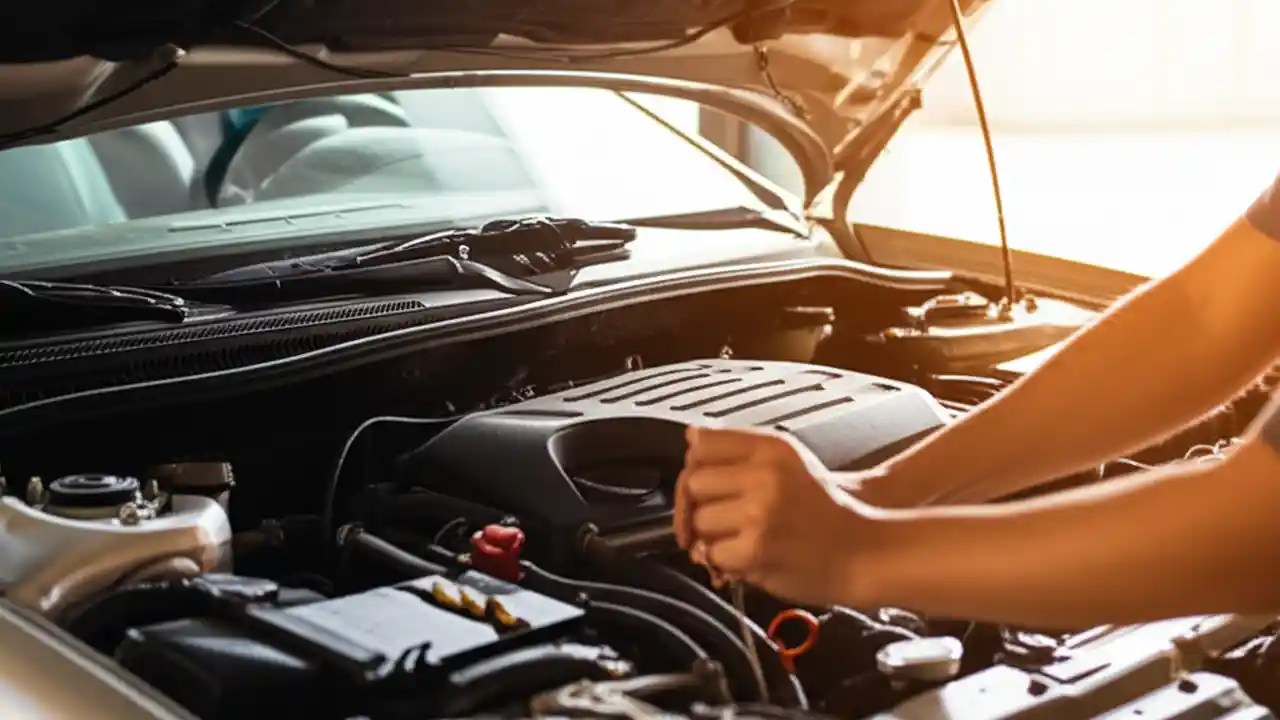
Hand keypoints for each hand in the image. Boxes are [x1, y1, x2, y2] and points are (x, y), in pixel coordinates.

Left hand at [673, 425, 877, 605]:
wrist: (864, 550)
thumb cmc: (821, 509)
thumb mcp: (788, 463)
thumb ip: (740, 449)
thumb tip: (689, 439)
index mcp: (770, 448)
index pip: (702, 443)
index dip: (695, 467)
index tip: (706, 485)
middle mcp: (764, 474)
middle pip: (693, 483)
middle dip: (702, 506)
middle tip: (726, 519)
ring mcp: (759, 513)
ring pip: (699, 522)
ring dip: (712, 538)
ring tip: (742, 540)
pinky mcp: (757, 549)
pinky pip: (713, 554)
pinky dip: (724, 563)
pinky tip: (749, 559)